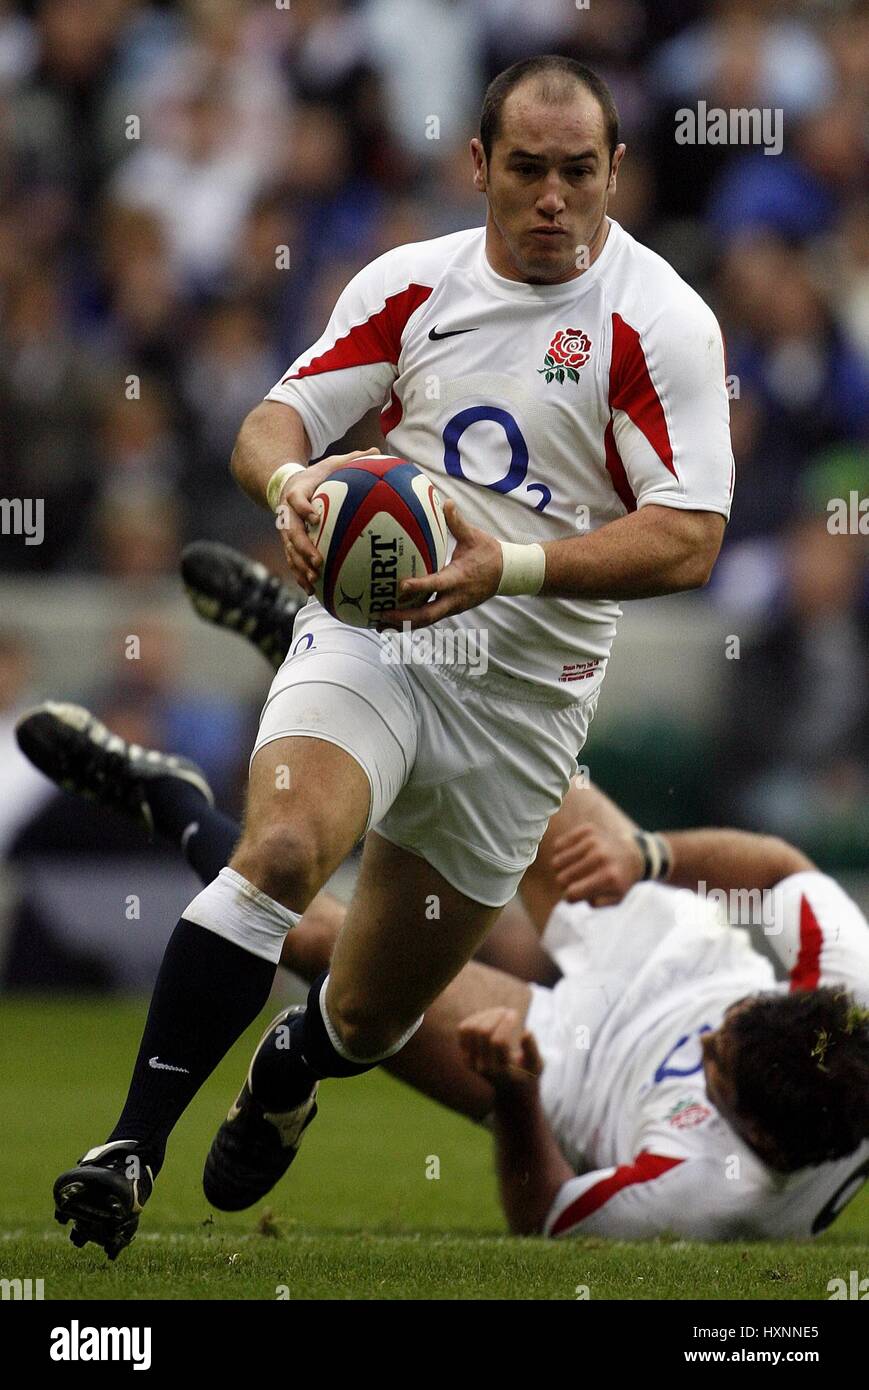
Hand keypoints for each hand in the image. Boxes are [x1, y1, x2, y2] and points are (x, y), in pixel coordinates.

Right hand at [274, 447, 380, 593]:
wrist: (285, 486)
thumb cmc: (316, 476)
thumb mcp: (330, 464)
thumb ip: (351, 459)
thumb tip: (378, 451)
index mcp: (297, 493)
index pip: (297, 500)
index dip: (304, 509)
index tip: (315, 516)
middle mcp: (287, 514)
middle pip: (291, 533)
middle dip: (303, 549)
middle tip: (318, 561)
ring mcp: (286, 531)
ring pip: (289, 551)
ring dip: (300, 567)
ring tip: (313, 581)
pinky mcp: (288, 543)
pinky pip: (292, 561)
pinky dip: (299, 575)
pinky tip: (311, 590)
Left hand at [375, 500, 502, 629]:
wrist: (507, 574)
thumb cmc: (489, 553)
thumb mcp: (474, 537)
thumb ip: (457, 522)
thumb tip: (446, 502)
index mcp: (459, 578)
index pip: (437, 584)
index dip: (419, 586)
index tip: (400, 585)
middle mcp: (455, 598)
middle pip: (427, 615)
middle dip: (403, 617)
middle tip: (380, 614)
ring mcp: (453, 607)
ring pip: (426, 621)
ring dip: (403, 624)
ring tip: (378, 624)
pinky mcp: (450, 609)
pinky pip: (429, 619)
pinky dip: (411, 622)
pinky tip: (393, 622)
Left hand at [458, 1007, 542, 1093]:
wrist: (509, 1091)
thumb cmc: (526, 1074)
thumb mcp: (536, 1066)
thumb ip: (532, 1050)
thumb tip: (527, 1031)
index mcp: (503, 1071)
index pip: (499, 1042)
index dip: (507, 1023)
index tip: (515, 1014)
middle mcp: (484, 1067)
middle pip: (483, 1032)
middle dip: (496, 1015)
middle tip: (509, 1011)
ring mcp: (471, 1062)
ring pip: (471, 1029)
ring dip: (486, 1015)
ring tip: (500, 1013)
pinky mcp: (465, 1055)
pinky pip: (463, 1030)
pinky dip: (475, 1018)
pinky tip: (490, 1017)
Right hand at [550, 824, 643, 905]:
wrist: (632, 855)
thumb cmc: (619, 881)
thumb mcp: (615, 899)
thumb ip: (595, 903)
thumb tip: (573, 895)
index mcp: (608, 877)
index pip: (572, 893)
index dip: (569, 898)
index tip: (573, 896)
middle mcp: (600, 856)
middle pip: (562, 879)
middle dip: (564, 885)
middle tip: (573, 883)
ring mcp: (593, 841)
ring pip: (556, 862)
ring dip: (561, 870)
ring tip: (572, 870)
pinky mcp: (587, 830)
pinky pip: (558, 845)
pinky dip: (561, 854)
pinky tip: (572, 857)